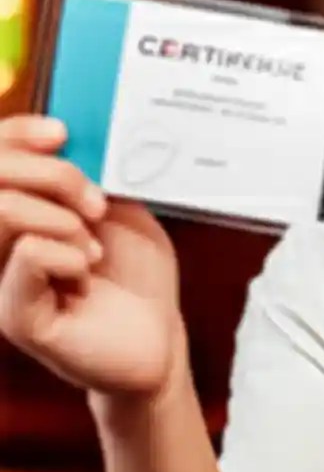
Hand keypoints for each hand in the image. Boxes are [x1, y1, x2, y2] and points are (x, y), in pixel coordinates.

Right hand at [0, 115, 182, 398]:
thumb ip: (92, 175)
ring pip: (3, 211)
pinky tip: (86, 270)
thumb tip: (67, 133)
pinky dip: (67, 251)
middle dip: (52, 174)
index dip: (15, 134)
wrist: (159, 337)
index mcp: (20, 212)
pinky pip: (27, 256)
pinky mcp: (17, 314)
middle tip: (97, 204)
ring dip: (62, 216)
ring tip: (93, 245)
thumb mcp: (121, 210)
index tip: (60, 134)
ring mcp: (2, 279)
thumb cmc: (136, 276)